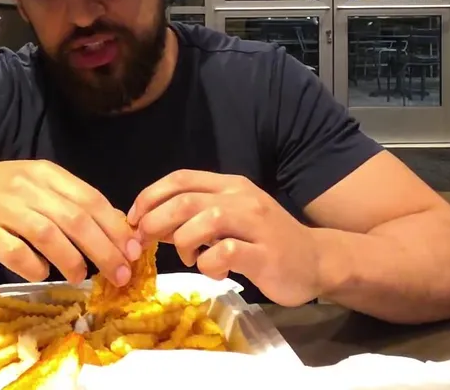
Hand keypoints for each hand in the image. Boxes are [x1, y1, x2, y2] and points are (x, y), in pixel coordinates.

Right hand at [0, 160, 142, 284]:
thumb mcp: (35, 186)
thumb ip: (70, 202)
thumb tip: (114, 228)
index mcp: (46, 174)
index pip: (90, 199)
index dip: (115, 226)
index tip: (134, 251)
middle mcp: (27, 187)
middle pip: (75, 219)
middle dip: (104, 248)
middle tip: (120, 273)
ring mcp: (4, 208)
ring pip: (48, 234)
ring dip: (71, 259)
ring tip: (82, 276)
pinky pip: (15, 252)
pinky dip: (34, 266)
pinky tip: (43, 274)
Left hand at [127, 170, 321, 305]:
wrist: (316, 260)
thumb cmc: (265, 240)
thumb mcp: (229, 220)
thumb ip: (194, 217)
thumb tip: (149, 223)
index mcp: (230, 185)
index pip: (181, 178)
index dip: (150, 196)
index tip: (133, 219)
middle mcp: (242, 198)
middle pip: (185, 199)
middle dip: (155, 220)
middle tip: (145, 242)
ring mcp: (256, 225)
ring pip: (204, 221)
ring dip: (182, 242)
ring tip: (187, 257)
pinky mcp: (265, 254)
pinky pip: (224, 253)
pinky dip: (208, 264)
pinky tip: (213, 271)